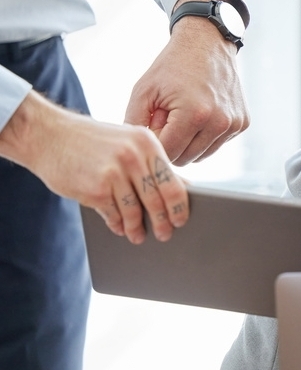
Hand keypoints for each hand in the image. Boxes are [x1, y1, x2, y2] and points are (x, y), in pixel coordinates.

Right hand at [1, 91, 187, 242]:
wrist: (47, 134)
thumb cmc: (91, 141)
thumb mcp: (128, 142)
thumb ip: (153, 164)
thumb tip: (184, 187)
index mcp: (147, 143)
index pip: (173, 183)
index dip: (179, 207)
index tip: (181, 220)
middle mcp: (133, 156)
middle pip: (158, 200)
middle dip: (163, 222)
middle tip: (165, 234)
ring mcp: (114, 173)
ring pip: (135, 211)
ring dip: (137, 228)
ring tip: (138, 235)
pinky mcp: (95, 189)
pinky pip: (113, 215)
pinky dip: (117, 225)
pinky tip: (119, 228)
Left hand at [125, 0, 249, 164]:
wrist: (207, 43)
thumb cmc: (172, 66)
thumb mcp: (144, 90)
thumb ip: (134, 123)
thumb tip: (139, 151)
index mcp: (194, 114)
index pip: (168, 153)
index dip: (155, 142)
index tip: (152, 125)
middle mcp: (219, 122)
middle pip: (186, 158)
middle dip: (172, 144)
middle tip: (167, 119)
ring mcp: (234, 124)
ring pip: (202, 155)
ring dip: (188, 142)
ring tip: (183, 116)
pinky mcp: (242, 123)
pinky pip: (216, 144)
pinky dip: (205, 135)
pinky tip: (200, 114)